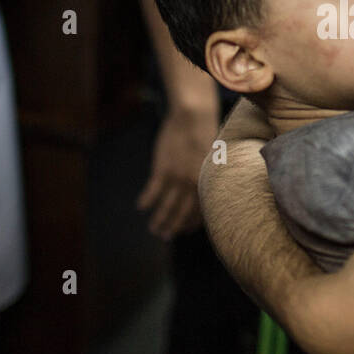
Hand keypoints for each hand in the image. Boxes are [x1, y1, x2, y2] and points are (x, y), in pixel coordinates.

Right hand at [138, 104, 220, 240]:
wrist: (193, 117)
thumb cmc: (205, 133)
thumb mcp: (212, 157)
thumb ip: (206, 174)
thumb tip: (203, 184)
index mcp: (207, 182)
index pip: (199, 210)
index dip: (191, 223)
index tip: (184, 231)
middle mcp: (193, 184)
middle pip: (182, 213)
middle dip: (174, 227)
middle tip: (166, 236)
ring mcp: (177, 178)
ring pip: (167, 206)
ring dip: (159, 220)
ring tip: (153, 229)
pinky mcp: (163, 169)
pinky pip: (154, 190)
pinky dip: (147, 200)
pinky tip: (141, 207)